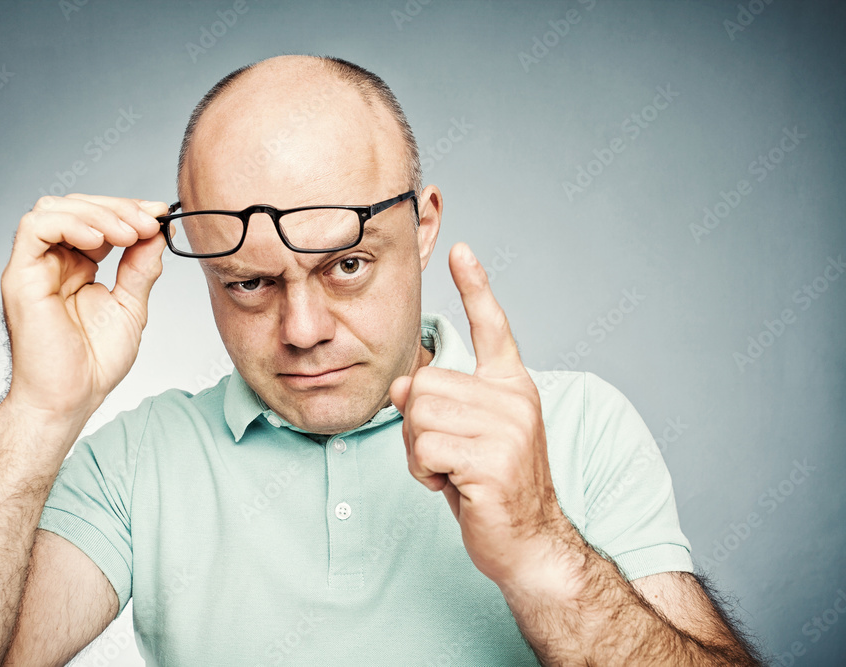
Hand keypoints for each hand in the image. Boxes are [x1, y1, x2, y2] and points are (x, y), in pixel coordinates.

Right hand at [0, 194, 167, 431]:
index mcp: (77, 266)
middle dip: (117, 208)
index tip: (159, 214)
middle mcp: (53, 261)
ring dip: (97, 213)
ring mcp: (34, 266)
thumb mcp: (130, 306)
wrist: (71, 398)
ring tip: (129, 234)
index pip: (96, 218)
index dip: (127, 210)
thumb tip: (157, 233)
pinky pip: (34, 228)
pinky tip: (99, 241)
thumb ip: (140, 268)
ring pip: (53, 208)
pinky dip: (69, 224)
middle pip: (76, 206)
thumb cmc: (93, 363)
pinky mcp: (20, 275)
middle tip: (149, 223)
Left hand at [389, 243, 567, 586]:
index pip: (494, 327)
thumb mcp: (461, 436)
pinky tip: (455, 486)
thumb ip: (437, 404)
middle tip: (446, 456)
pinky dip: (425, 473)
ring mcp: (508, 428)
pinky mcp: (493, 460)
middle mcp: (514, 399)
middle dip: (417, 425)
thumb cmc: (491, 489)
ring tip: (453, 471)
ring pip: (419, 415)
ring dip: (419, 452)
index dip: (476, 287)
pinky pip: (424, 448)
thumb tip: (403, 386)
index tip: (461, 251)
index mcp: (512, 386)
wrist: (529, 542)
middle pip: (423, 384)